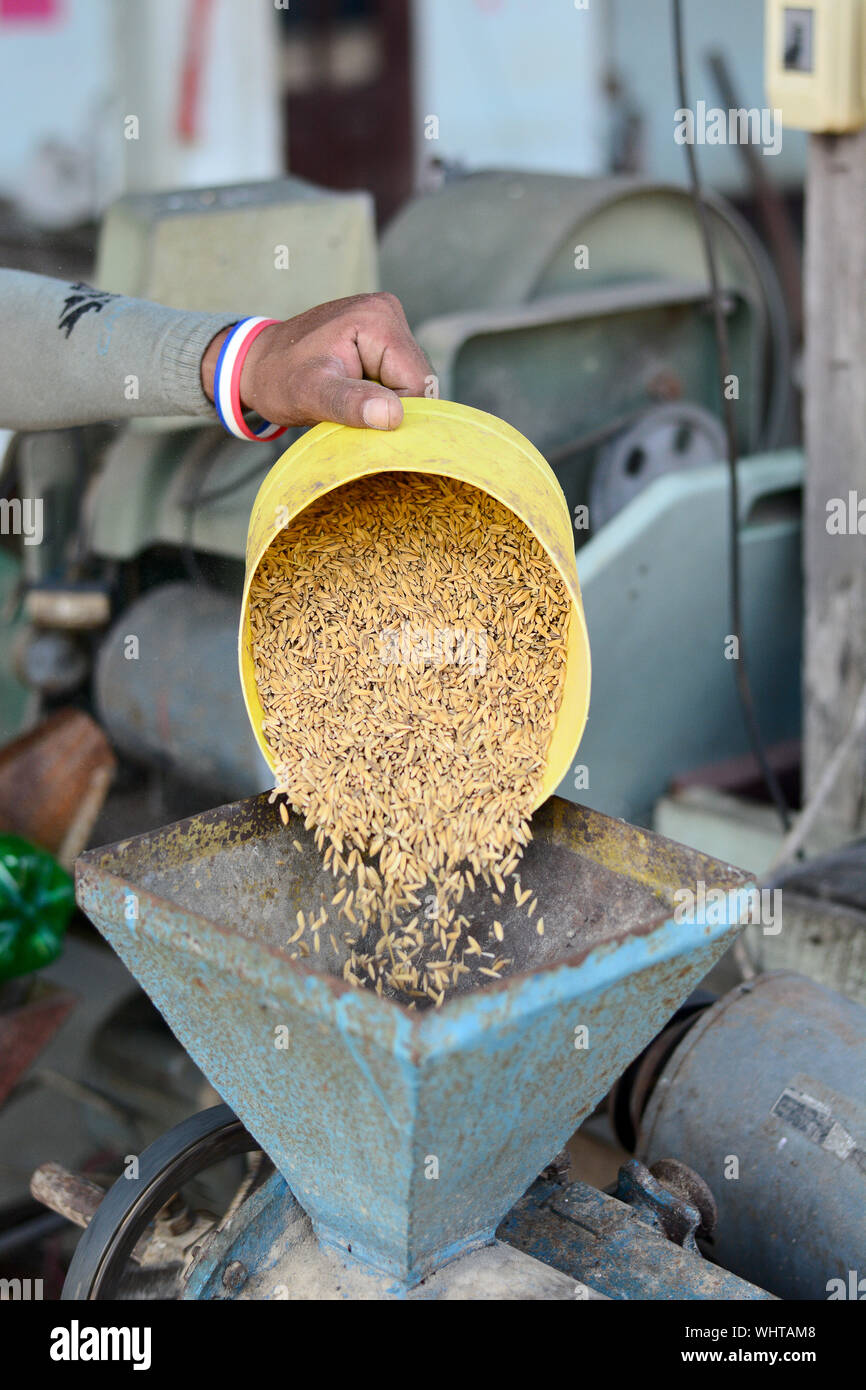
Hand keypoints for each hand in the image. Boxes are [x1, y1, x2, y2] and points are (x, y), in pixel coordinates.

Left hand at [201, 292, 430, 430]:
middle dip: (392, 407)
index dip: (397, 413)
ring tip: (349, 402)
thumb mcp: (310, 396)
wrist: (257, 364)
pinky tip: (354, 394)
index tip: (362, 423)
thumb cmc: (278, 380)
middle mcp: (387, 310)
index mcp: (377, 319)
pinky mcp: (381, 334)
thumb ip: (351, 405)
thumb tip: (393, 416)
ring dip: (386, 402)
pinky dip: (381, 394)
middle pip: (418, 380)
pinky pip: (399, 375)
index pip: (418, 382)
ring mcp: (386, 319)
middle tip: (352, 415)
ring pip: (411, 380)